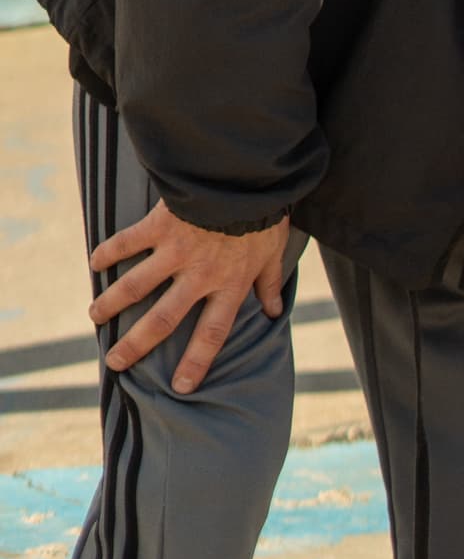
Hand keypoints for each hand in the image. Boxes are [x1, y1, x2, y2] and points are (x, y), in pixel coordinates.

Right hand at [89, 203, 290, 394]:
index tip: (181, 387)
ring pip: (136, 287)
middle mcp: (200, 274)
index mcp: (230, 283)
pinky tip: (95, 263)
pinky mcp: (162, 224)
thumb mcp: (274, 250)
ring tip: (95, 317)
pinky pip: (128, 242)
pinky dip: (109, 252)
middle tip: (115, 362)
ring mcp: (178, 251)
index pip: (212, 333)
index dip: (197, 361)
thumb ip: (270, 282)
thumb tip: (275, 311)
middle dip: (136, 345)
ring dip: (112, 304)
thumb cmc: (265, 210)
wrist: (249, 171)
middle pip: (163, 320)